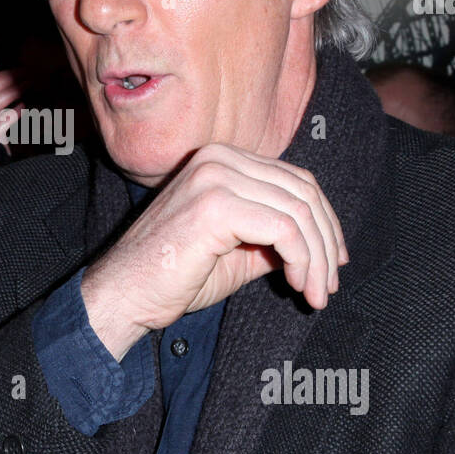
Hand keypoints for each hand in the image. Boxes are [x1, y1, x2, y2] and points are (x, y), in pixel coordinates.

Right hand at [81, 144, 347, 359]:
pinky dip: (301, 260)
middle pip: (303, 191)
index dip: (323, 222)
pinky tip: (297, 284)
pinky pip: (283, 228)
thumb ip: (272, 238)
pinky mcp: (216, 204)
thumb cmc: (172, 277)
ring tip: (316, 292)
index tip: (331, 262)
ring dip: (317, 258)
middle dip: (326, 242)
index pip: (294, 180)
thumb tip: (317, 247)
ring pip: (298, 211)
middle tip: (328, 284)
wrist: (123, 295)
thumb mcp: (235, 251)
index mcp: (221, 160)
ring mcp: (215, 177)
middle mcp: (219, 158)